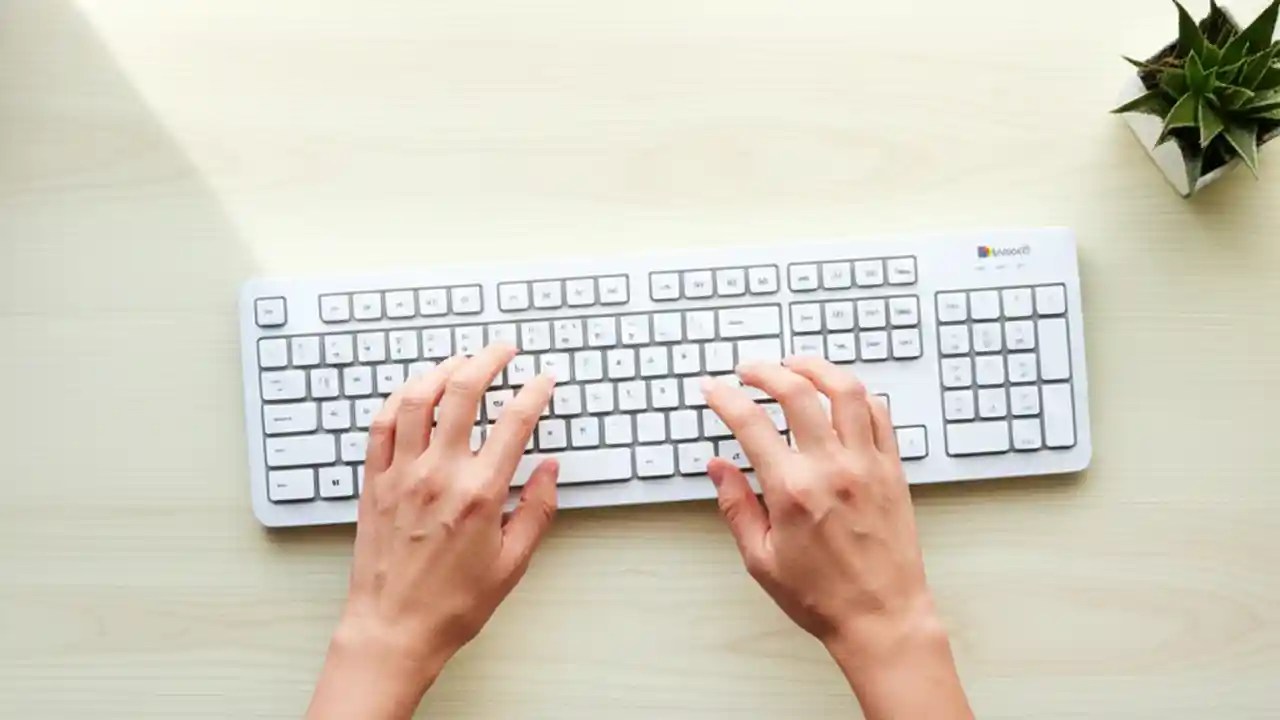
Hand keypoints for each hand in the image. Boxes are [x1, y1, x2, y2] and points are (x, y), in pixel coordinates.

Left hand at [307, 345, 558, 719]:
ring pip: (416, 398)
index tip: (543, 381)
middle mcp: (438, 475)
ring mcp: (401, 475)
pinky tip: (414, 392)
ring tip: (460, 361)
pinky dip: (398, 398)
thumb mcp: (512, 564)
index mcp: (479, 494)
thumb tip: (551, 471)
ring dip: (441, 369)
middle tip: (503, 350)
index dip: (534, 392)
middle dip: (487, 360)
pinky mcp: (373, 482)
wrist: (392, 630)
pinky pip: (380, 424)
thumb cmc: (451, 605)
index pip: (514, 422)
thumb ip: (536, 511)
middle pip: (462, 392)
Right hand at [703, 356, 971, 719]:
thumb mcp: (761, 559)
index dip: (725, 398)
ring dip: (817, 367)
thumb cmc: (823, 597)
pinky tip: (841, 395)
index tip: (713, 389)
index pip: (750, 423)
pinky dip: (858, 395)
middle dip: (765, 370)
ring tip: (796, 364)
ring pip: (846, 390)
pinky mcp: (893, 470)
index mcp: (793, 491)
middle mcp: (832, 469)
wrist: (882, 617)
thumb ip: (736, 506)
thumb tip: (718, 467)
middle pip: (797, 392)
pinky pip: (880, 414)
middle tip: (749, 369)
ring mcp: (867, 465)